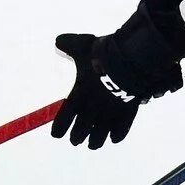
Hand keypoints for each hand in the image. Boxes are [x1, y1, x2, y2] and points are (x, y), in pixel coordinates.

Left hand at [51, 0, 184, 148]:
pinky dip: (116, 136)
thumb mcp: (81, 46)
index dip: (59, 130)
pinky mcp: (127, 114)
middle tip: (76, 139)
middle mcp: (92, 110)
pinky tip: (114, 138)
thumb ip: (68, 45)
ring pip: (99, 138)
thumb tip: (58, 41)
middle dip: (77, 137)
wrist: (127, 62)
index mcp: (78, 97)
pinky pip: (120, 132)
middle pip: (80, 133)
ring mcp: (110, 114)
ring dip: (95, 142)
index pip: (64, 120)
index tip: (57, 135)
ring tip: (93, 144)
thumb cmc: (100, 56)